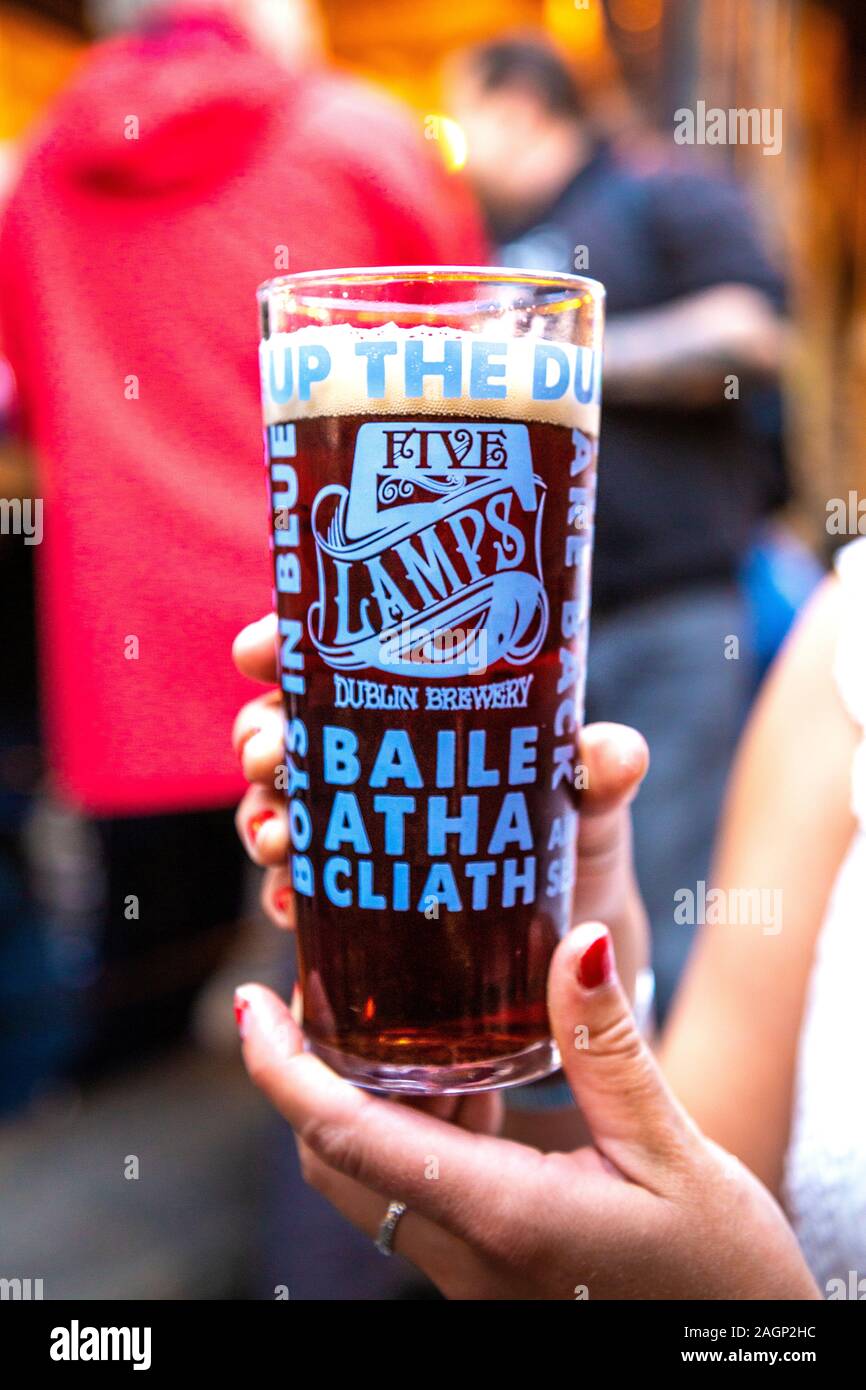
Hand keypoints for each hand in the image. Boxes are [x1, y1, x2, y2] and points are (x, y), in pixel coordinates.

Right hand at [231, 613, 649, 995]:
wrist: (569, 928)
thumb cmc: (572, 834)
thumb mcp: (589, 796)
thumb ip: (600, 771)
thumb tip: (618, 754)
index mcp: (414, 706)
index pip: (333, 657)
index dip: (282, 644)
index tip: (253, 650)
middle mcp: (370, 758)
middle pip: (286, 728)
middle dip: (260, 735)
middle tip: (267, 756)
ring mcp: (352, 827)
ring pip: (277, 804)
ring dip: (260, 816)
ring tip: (276, 840)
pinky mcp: (349, 897)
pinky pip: (297, 889)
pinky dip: (285, 895)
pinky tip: (291, 907)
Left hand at [234, 922, 818, 1299]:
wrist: (742, 1367)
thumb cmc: (719, 1280)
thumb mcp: (675, 1153)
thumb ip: (608, 1048)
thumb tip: (574, 940)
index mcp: (497, 1213)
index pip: (346, 1136)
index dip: (282, 1069)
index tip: (251, 1004)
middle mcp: (464, 1249)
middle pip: (336, 1158)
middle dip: (307, 1076)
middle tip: (322, 994)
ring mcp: (472, 1270)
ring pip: (372, 1180)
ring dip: (364, 1100)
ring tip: (394, 1021)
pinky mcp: (490, 1270)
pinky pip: (419, 1195)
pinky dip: (416, 1130)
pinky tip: (470, 1082)